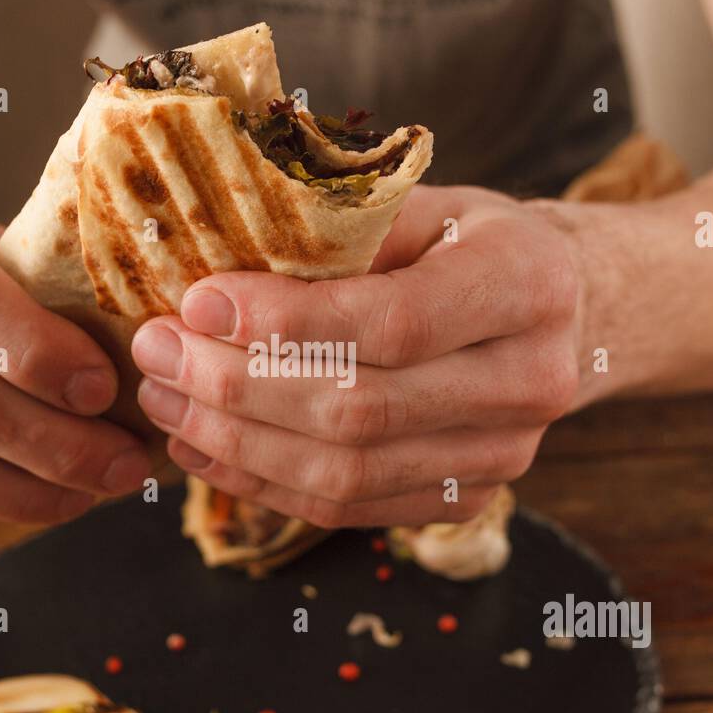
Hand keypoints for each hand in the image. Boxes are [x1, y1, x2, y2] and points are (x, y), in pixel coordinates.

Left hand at [131, 185, 580, 527]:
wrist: (556, 309)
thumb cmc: (468, 241)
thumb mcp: (421, 203)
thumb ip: (338, 233)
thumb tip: (211, 274)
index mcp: (526, 285)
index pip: (393, 323)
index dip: (285, 323)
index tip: (196, 303)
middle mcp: (531, 381)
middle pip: (360, 411)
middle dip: (236, 386)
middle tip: (156, 353)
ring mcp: (502, 455)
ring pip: (345, 475)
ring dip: (236, 442)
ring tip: (165, 401)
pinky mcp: (465, 498)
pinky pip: (346, 508)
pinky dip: (263, 482)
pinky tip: (204, 446)